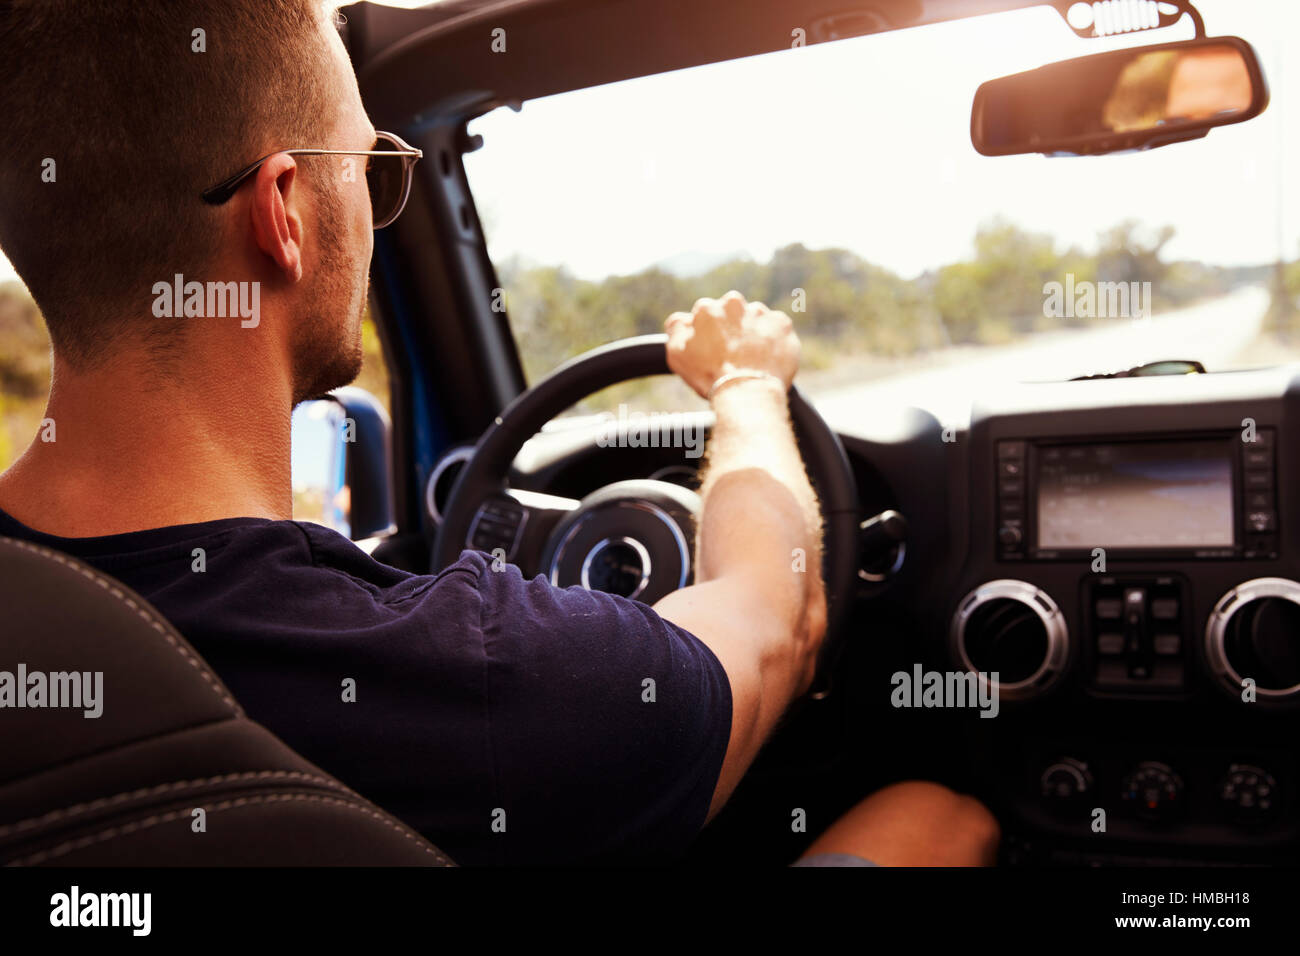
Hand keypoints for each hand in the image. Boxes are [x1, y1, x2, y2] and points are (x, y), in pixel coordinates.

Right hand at [664, 291, 799, 399]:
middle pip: (732, 314)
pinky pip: (777, 330)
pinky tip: (766, 359)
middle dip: (733, 329)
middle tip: (733, 355)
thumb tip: (682, 319)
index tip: (714, 350)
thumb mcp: (677, 354)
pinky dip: (774, 341)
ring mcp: (760, 312)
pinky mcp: (782, 324)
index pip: (707, 316)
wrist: (747, 391)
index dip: (709, 334)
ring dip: (754, 334)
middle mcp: (734, 303)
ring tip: (751, 360)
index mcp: (707, 309)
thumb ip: (676, 328)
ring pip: (755, 321)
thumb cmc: (710, 375)